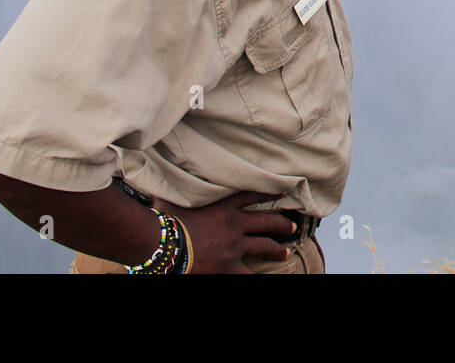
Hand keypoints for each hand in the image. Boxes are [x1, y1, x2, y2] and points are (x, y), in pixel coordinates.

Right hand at [149, 191, 297, 273]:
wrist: (165, 244)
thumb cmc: (164, 221)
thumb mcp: (171, 199)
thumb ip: (175, 189)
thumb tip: (162, 178)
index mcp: (222, 206)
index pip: (250, 196)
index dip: (268, 194)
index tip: (282, 193)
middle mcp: (234, 224)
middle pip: (265, 221)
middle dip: (280, 223)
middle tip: (292, 225)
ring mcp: (234, 246)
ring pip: (264, 245)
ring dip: (277, 249)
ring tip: (285, 251)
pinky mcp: (229, 266)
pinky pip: (250, 274)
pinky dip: (260, 276)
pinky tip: (270, 277)